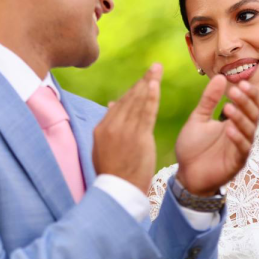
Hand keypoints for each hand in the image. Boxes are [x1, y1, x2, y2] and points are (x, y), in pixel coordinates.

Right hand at [92, 64, 162, 192]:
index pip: (120, 105)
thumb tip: (112, 104)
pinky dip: (151, 97)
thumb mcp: (104, 149)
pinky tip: (155, 85)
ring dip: (149, 84)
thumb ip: (109, 127)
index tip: (144, 82)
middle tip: (155, 67)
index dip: (134, 92)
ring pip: (138, 102)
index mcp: (102, 129)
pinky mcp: (138, 137)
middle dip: (143, 82)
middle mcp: (111, 126)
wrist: (118, 191)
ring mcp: (124, 131)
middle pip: (129, 99)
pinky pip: (146, 113)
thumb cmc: (114, 174)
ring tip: (157, 70)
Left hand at [175, 76, 258, 195]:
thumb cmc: (193, 148)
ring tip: (227, 108)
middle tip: (235, 91)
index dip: (250, 94)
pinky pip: (242, 149)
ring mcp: (240, 148)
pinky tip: (229, 129)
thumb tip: (220, 77)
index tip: (241, 83)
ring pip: (250, 130)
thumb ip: (209, 100)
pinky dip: (237, 138)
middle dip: (246, 102)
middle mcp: (242, 133)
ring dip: (241, 117)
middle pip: (254, 114)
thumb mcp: (198, 119)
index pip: (251, 104)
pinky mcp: (237, 163)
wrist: (186, 175)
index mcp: (235, 121)